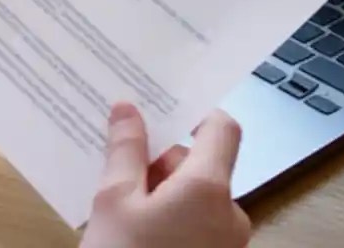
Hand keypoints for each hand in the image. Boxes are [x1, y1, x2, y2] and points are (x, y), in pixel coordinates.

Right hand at [81, 104, 251, 247]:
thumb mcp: (113, 203)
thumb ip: (125, 151)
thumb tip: (128, 110)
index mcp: (209, 188)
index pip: (222, 127)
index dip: (195, 113)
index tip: (162, 110)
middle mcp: (230, 213)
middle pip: (202, 166)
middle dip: (161, 163)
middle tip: (117, 166)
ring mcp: (228, 245)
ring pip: (196, 199)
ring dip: (162, 194)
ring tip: (118, 207)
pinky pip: (197, 227)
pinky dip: (171, 221)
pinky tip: (135, 234)